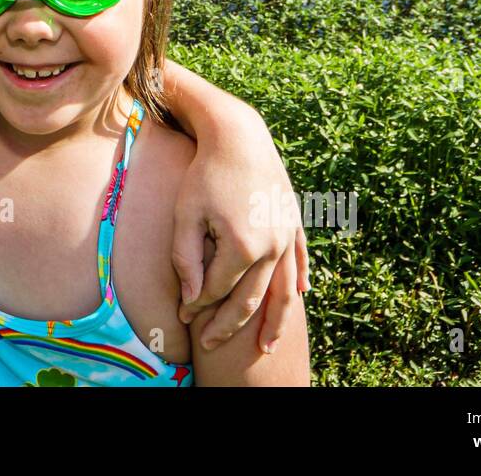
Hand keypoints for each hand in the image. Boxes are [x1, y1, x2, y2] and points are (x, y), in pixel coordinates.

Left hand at [172, 107, 309, 354]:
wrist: (237, 134)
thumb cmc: (204, 173)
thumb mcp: (185, 216)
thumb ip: (186, 260)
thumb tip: (191, 300)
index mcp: (243, 247)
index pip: (217, 290)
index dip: (196, 307)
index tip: (181, 317)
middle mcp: (272, 246)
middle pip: (251, 298)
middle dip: (229, 325)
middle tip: (210, 344)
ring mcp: (287, 234)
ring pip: (283, 288)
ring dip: (274, 320)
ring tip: (267, 347)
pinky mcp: (293, 220)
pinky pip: (299, 258)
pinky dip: (298, 280)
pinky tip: (297, 297)